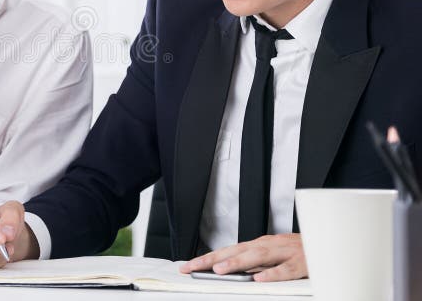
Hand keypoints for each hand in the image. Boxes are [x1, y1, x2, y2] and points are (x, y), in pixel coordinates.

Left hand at [179, 234, 306, 281]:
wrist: (334, 243)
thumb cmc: (304, 253)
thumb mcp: (276, 258)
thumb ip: (257, 265)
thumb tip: (234, 275)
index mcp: (262, 245)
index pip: (230, 251)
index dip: (208, 257)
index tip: (188, 265)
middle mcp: (271, 245)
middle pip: (237, 250)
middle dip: (213, 258)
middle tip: (192, 266)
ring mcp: (287, 252)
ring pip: (258, 256)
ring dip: (237, 262)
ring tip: (219, 270)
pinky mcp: (304, 262)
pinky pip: (287, 269)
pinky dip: (273, 273)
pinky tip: (260, 279)